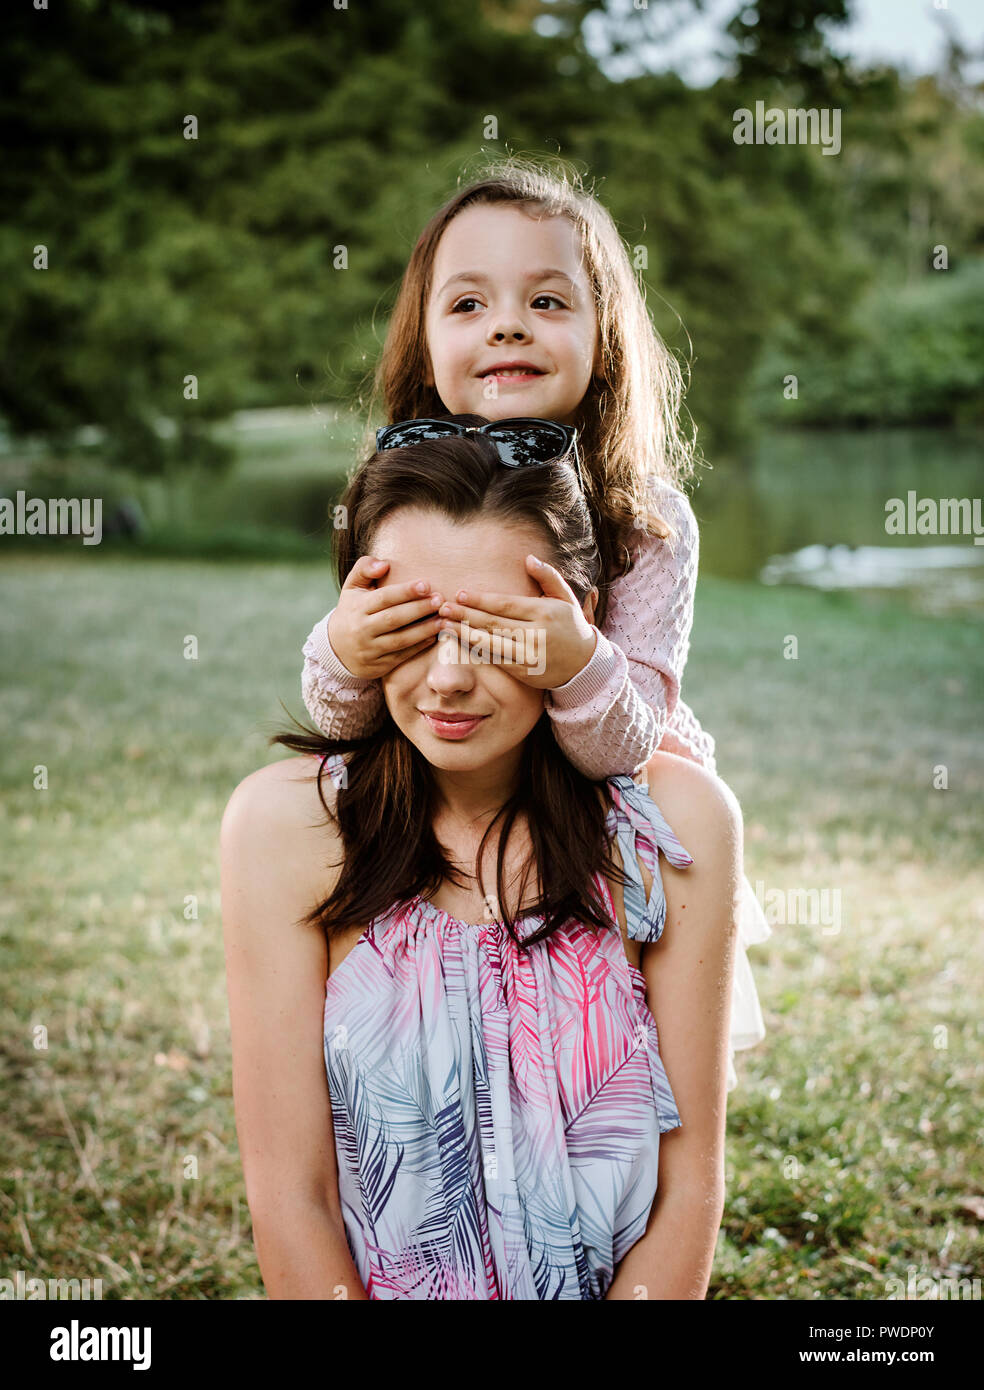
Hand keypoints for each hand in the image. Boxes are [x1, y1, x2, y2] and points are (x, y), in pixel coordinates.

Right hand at [327, 556, 444, 678]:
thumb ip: (365, 568)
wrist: (337, 649)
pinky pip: (402, 656)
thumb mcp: (352, 587)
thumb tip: (384, 564)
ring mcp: (370, 649)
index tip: (426, 584)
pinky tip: (434, 636)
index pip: (384, 598)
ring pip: (400, 640)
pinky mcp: (378, 666)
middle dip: (419, 609)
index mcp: (357, 607)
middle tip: (440, 600)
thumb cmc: (352, 611)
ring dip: (424, 630)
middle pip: (394, 618)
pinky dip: (419, 647)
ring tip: (443, 620)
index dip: (406, 591)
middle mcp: (362, 629)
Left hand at [435, 554, 597, 690]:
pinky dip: (476, 650)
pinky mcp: (524, 673)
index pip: (506, 605)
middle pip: (493, 624)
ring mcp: (529, 656)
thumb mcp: (565, 598)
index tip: (460, 593)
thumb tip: (528, 558)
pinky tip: (460, 641)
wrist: (584, 664)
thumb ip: (548, 577)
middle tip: (442, 607)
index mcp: (544, 613)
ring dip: (463, 633)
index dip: (481, 600)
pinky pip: (495, 660)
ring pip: (490, 644)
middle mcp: (536, 635)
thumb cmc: (570, 626)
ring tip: (443, 624)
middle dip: (465, 615)